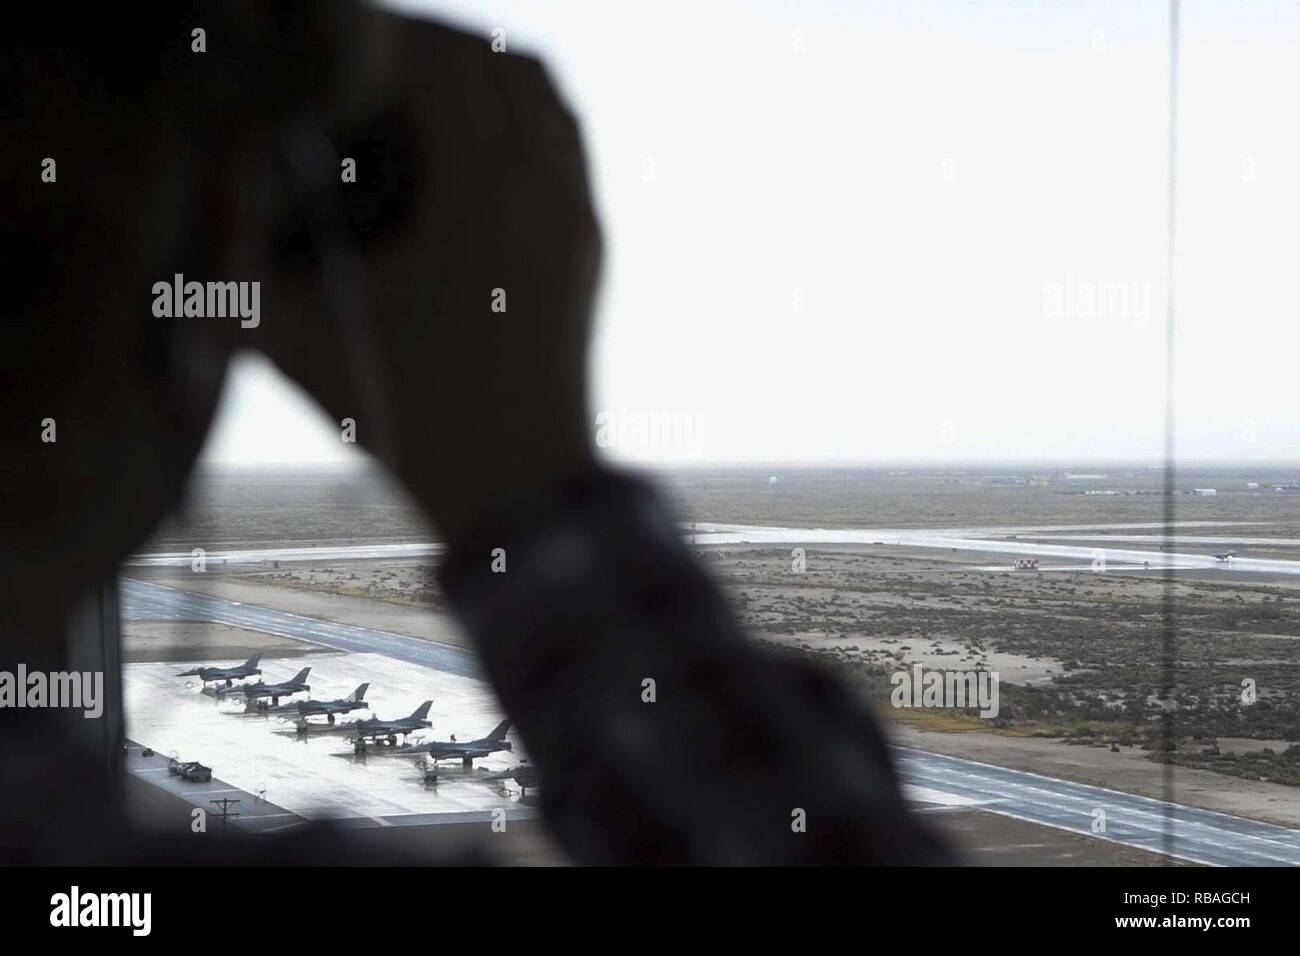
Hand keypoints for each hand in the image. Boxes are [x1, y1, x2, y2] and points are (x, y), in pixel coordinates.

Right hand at [254, 12, 600, 540]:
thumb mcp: (308, 347)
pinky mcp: (589, 245)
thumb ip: (234, 284)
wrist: (523, 491)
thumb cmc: (420, 424)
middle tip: (362, 71)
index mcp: (482, 197)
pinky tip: (478, 142)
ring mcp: (576, 216)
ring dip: (480, 72)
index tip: (328, 55)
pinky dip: (525, 114)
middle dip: (423, 48)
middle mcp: (543, 189)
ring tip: (417, 92)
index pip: (439, 60)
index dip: (378, 40)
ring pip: (543, 92)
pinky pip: (568, 141)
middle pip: (493, 59)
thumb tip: (173, 232)